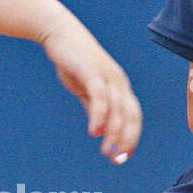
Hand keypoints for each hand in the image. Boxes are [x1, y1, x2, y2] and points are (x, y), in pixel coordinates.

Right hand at [42, 20, 142, 162]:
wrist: (60, 33)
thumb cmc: (74, 62)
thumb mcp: (86, 88)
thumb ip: (94, 107)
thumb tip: (100, 130)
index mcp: (120, 87)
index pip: (133, 116)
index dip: (131, 137)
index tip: (123, 157)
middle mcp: (119, 82)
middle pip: (130, 115)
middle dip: (126, 139)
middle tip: (116, 159)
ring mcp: (107, 76)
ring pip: (117, 109)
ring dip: (114, 133)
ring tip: (107, 151)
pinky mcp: (93, 71)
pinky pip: (100, 98)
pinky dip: (99, 116)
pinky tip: (94, 132)